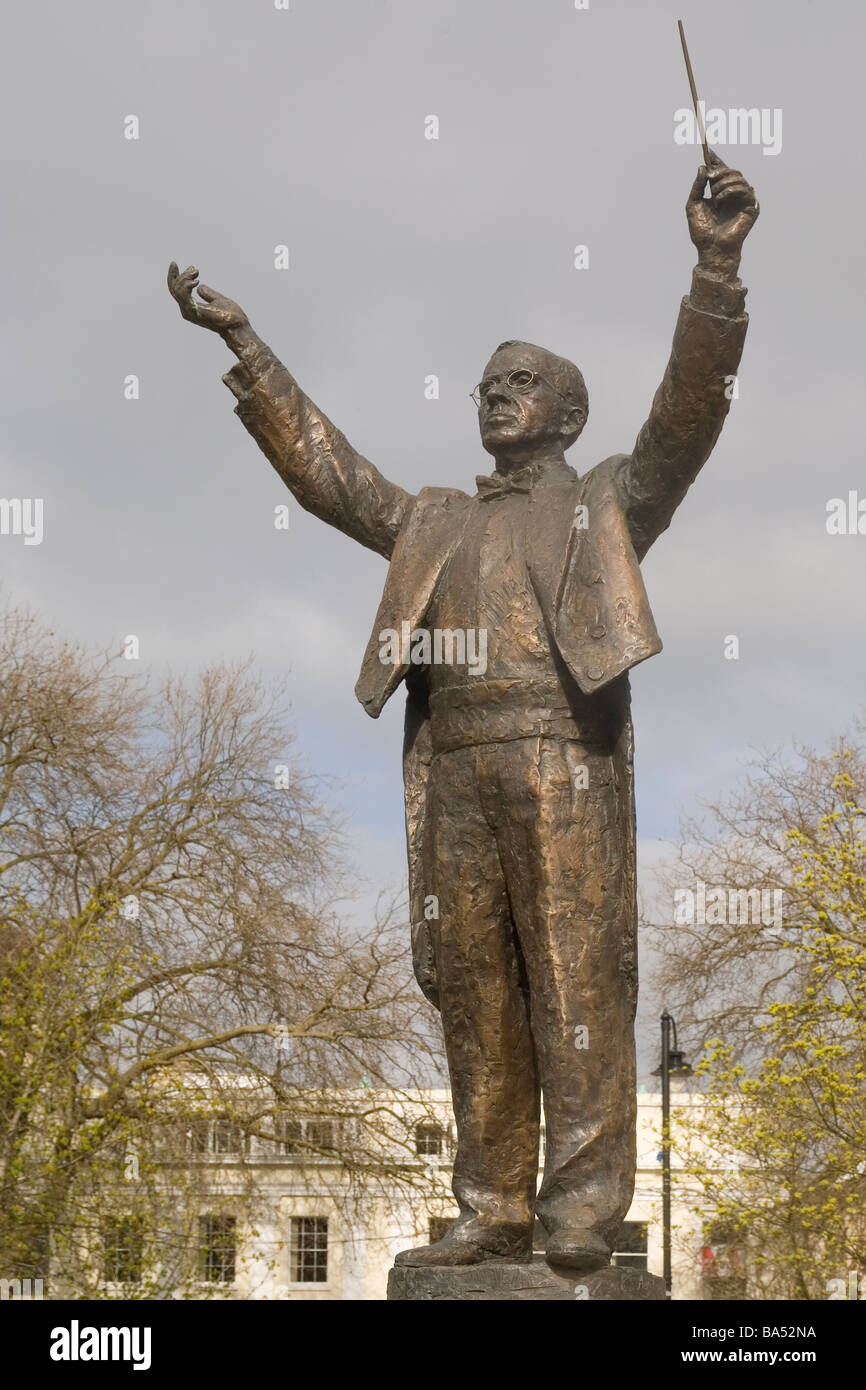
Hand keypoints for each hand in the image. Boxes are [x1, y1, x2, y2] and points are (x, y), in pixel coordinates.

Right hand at [167, 263, 248, 335]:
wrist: (238, 326)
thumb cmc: (231, 316)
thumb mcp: (217, 299)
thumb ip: (207, 294)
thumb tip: (199, 287)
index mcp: (191, 308)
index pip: (175, 291)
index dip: (173, 277)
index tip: (174, 264)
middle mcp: (186, 311)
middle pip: (174, 289)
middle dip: (180, 275)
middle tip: (194, 269)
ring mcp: (189, 311)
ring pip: (176, 290)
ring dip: (185, 278)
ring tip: (196, 272)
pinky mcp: (194, 310)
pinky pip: (182, 294)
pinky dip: (186, 284)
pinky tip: (196, 281)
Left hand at [687, 152, 758, 276]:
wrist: (710, 249)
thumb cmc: (702, 231)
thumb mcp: (693, 204)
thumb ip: (697, 185)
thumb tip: (702, 167)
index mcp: (720, 193)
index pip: (721, 172)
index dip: (716, 160)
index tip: (708, 149)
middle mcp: (733, 194)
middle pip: (732, 171)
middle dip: (719, 172)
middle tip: (709, 178)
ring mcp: (743, 200)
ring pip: (739, 177)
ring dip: (724, 183)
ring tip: (714, 197)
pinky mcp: (751, 207)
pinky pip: (746, 189)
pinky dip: (731, 191)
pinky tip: (721, 200)